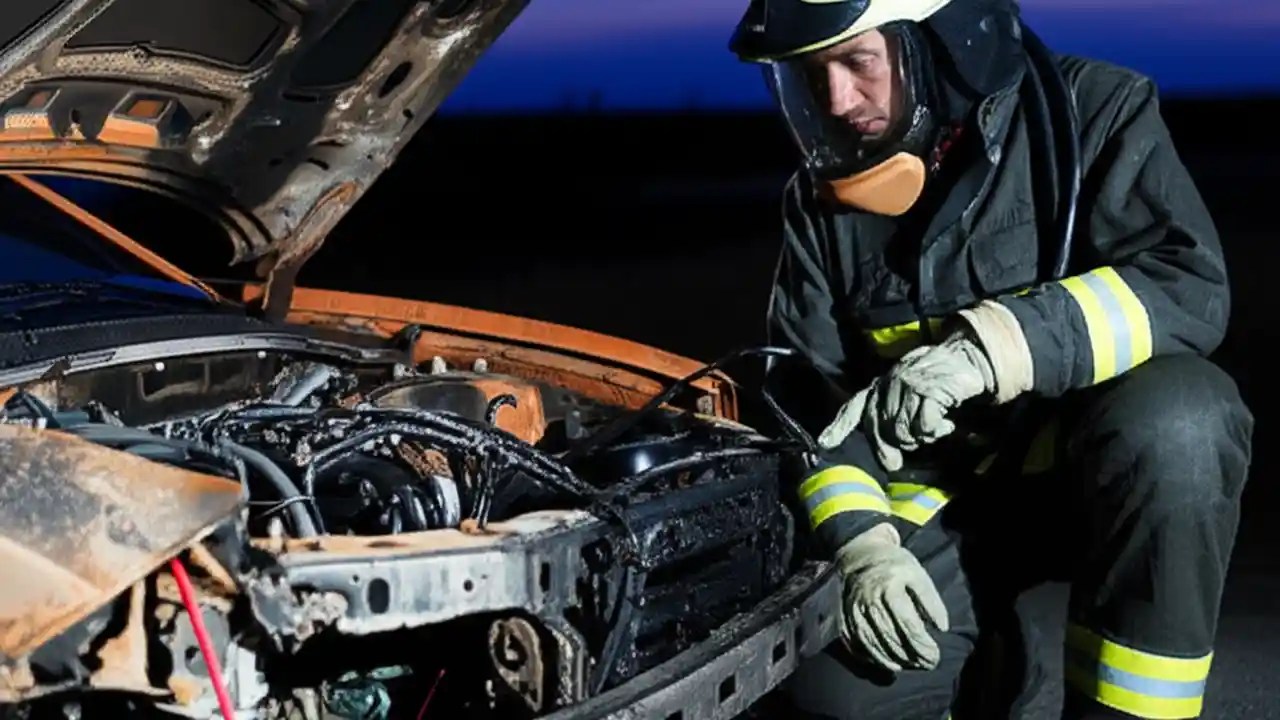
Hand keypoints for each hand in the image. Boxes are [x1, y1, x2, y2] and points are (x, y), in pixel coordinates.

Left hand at [817, 331, 994, 470]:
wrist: (961, 358)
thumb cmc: (932, 382)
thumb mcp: (905, 394)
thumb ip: (890, 416)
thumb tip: (887, 457)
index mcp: (878, 387)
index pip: (854, 408)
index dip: (838, 427)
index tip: (824, 444)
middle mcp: (888, 385)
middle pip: (881, 429)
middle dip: (889, 449)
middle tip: (901, 457)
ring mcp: (907, 386)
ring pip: (902, 431)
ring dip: (919, 438)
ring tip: (932, 430)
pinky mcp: (927, 391)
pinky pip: (924, 427)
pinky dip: (936, 431)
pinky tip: (945, 424)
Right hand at [835, 523, 948, 672]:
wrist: (860, 552)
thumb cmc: (894, 564)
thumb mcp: (918, 574)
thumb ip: (931, 600)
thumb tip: (941, 628)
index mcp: (889, 588)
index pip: (908, 626)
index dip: (923, 646)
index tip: (935, 656)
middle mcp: (868, 600)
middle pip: (891, 638)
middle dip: (911, 656)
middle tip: (926, 664)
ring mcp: (853, 609)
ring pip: (873, 643)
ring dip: (893, 660)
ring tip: (910, 666)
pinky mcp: (844, 615)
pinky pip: (856, 642)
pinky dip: (872, 656)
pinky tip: (887, 663)